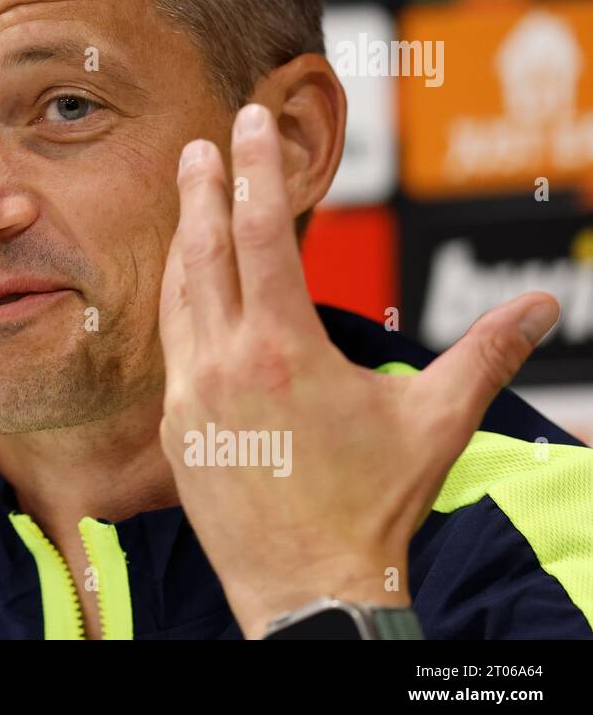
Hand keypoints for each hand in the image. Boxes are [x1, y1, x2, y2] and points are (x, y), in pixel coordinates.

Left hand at [157, 103, 558, 639]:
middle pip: (204, 252)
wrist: (308, 588)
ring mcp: (192, 395)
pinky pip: (174, 346)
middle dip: (203, 190)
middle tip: (200, 144)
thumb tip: (539, 306)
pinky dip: (180, 305)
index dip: (254, 173)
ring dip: (184, 243)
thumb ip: (484, 355)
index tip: (244, 126)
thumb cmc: (374, 506)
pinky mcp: (177, 425)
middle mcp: (225, 362)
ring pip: (179, 297)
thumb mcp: (435, 422)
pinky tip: (188, 289)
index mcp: (284, 348)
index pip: (261, 235)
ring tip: (190, 202)